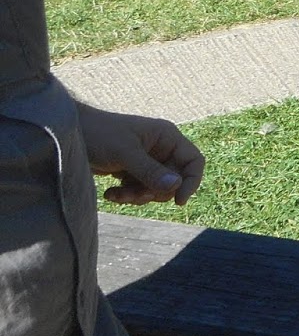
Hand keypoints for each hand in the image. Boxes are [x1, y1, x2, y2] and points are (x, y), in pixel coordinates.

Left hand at [76, 103, 205, 205]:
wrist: (68, 135)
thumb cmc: (98, 134)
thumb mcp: (125, 152)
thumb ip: (150, 170)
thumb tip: (176, 186)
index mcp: (167, 137)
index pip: (193, 161)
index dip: (191, 181)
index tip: (178, 201)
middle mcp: (161, 149)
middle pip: (175, 180)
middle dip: (154, 192)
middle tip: (133, 194)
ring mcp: (146, 161)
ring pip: (156, 188)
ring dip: (138, 196)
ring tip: (117, 194)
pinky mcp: (131, 171)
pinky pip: (139, 190)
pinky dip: (126, 195)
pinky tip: (110, 193)